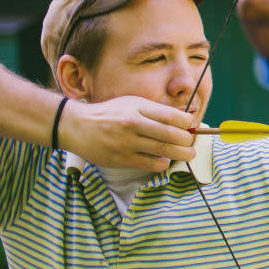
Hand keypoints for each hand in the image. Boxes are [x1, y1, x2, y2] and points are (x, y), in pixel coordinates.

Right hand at [60, 97, 197, 171]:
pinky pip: (150, 164)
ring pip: (164, 151)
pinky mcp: (121, 159)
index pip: (172, 116)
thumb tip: (182, 120)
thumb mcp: (132, 104)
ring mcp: (127, 143)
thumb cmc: (110, 114)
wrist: (77, 126)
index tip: (191, 126)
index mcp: (138, 108)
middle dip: (188, 141)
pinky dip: (162, 164)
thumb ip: (155, 111)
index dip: (187, 123)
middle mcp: (133, 124)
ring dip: (181, 154)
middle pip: (172, 135)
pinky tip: (164, 161)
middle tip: (192, 143)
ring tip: (188, 154)